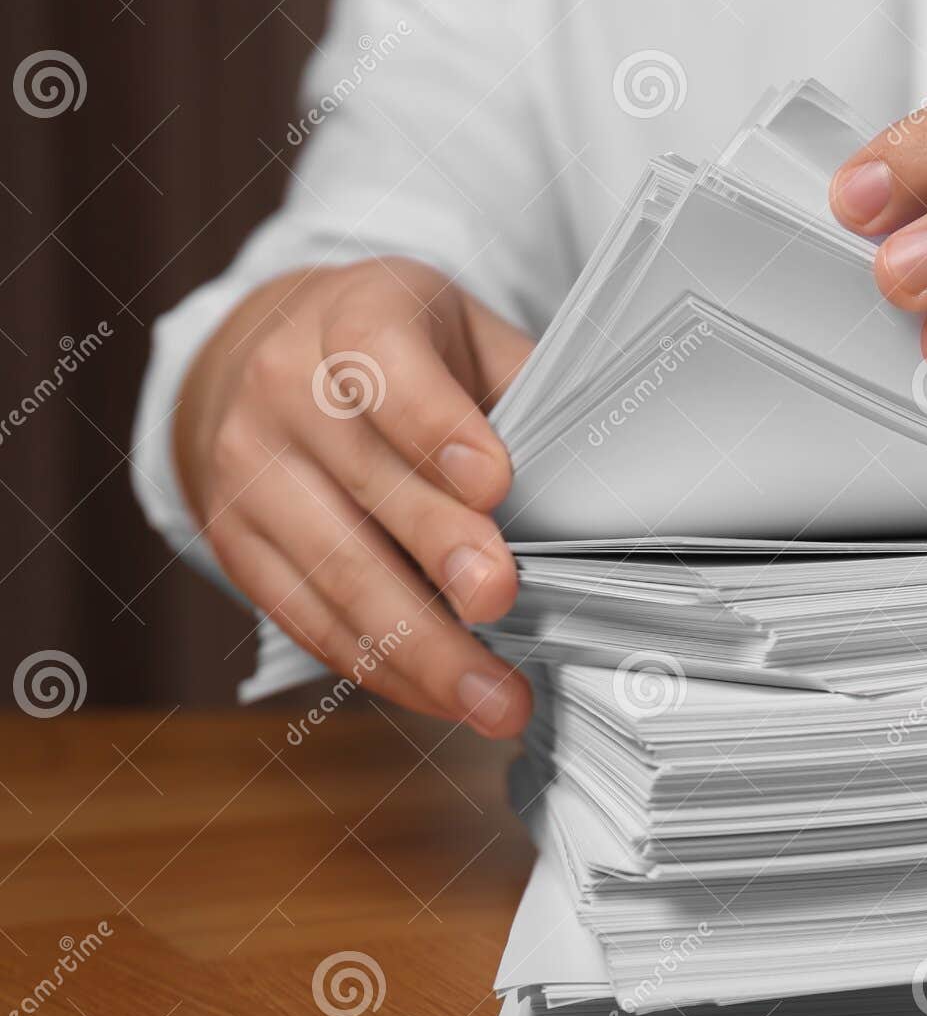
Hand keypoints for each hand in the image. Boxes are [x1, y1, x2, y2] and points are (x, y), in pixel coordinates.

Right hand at [175, 256, 534, 736]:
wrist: (264, 359)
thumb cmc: (398, 353)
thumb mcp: (461, 334)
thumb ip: (523, 387)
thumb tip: (600, 475)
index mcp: (352, 316)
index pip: (383, 364)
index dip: (436, 424)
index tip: (494, 481)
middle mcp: (283, 388)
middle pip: (365, 479)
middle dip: (438, 549)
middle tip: (500, 597)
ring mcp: (249, 472)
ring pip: (336, 571)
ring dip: (422, 646)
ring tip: (496, 698)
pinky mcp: (237, 547)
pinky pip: (311, 620)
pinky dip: (385, 668)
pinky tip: (446, 697)